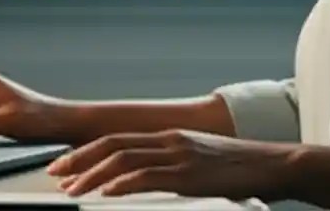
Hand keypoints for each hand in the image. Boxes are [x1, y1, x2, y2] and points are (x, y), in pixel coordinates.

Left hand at [45, 129, 295, 199]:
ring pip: (124, 159)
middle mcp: (170, 140)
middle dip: (79, 160)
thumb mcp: (200, 162)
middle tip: (55, 175)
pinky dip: (123, 184)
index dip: (87, 151)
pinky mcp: (190, 175)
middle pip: (112, 144)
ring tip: (73, 190)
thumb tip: (147, 181)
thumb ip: (172, 168)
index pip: (117, 139)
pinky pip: (148, 177)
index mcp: (170, 136)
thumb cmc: (240, 169)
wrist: (274, 165)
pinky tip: (106, 193)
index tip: (64, 165)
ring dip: (93, 175)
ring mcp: (180, 155)